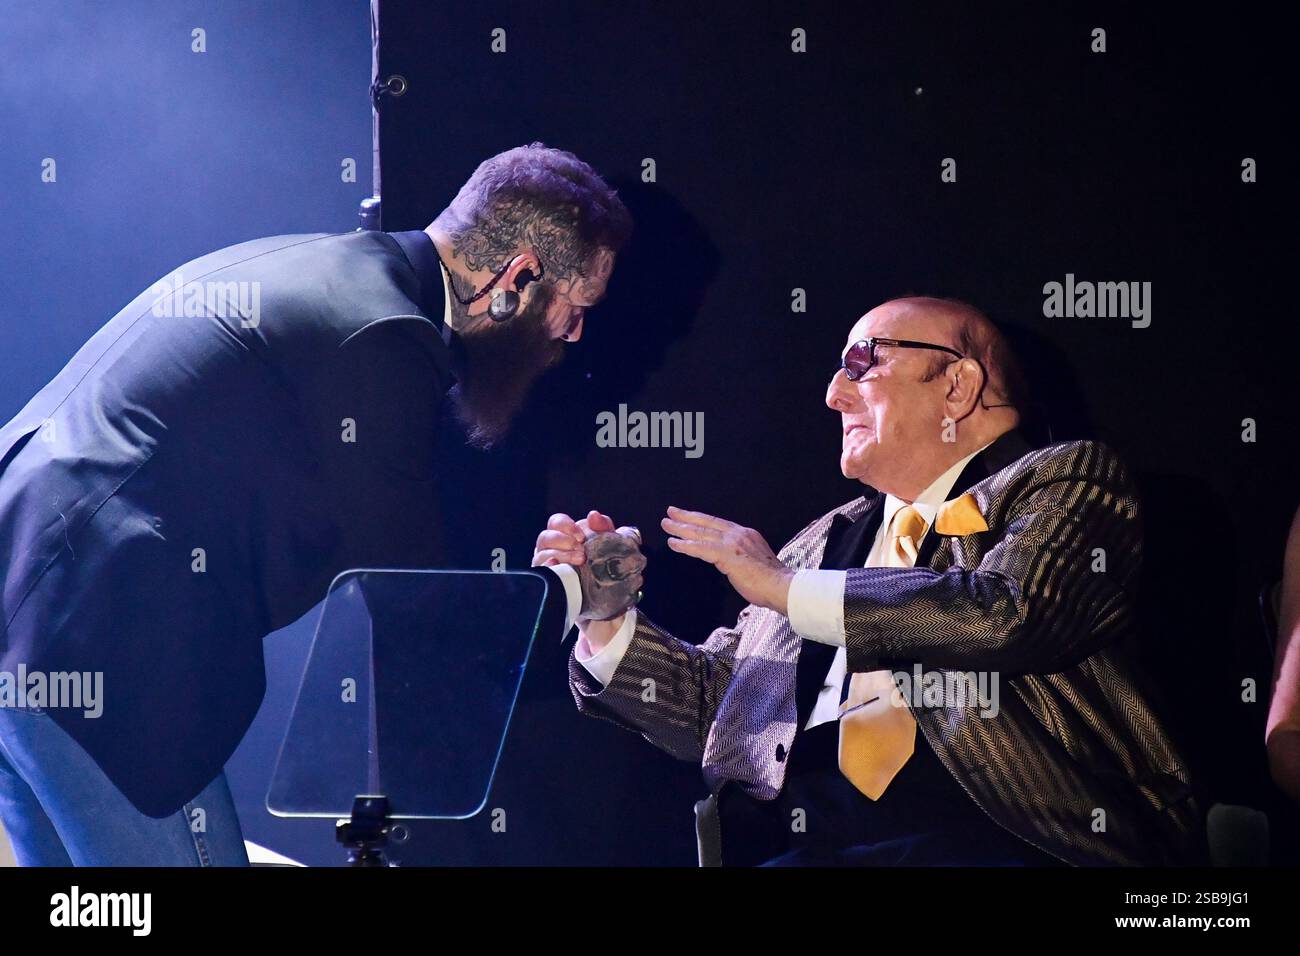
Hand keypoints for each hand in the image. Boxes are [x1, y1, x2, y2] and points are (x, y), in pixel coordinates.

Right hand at [532, 510, 624, 651]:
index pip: (556, 522)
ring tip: (579, 561)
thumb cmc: (607, 568)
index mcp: (566, 537)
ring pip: (542, 553)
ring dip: (560, 554)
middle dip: (562, 540)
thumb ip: (605, 526)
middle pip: (545, 536)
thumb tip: (593, 515)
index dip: (565, 525)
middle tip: (582, 552)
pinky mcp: (547, 584)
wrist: (607, 602)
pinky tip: (557, 566)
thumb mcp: (613, 544)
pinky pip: (540, 572)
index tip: (581, 536)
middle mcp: (552, 550)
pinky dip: (548, 567)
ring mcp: (548, 567)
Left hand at [661, 506, 793, 614]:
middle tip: (670, 512)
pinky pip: (701, 548)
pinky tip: (674, 543)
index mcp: (745, 535)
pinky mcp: (727, 555)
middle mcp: (738, 534)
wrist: (781, 586)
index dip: (701, 519)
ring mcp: (732, 544)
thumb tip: (730, 561)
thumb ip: (740, 556)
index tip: (688, 515)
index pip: (718, 524)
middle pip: (707, 523)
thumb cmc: (770, 581)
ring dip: (681, 529)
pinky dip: (686, 545)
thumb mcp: (754, 560)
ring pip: (701, 533)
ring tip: (666, 525)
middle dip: (687, 517)